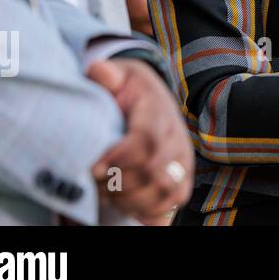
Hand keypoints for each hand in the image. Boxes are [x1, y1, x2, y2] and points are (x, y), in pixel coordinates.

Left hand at [87, 58, 193, 224]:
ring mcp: (182, 158)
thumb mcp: (118, 74)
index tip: (95, 167)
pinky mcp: (183, 176)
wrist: (152, 98)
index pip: (146, 141)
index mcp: (158, 111)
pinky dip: (149, 209)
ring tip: (109, 192)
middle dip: (119, 184)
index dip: (121, 159)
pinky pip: (172, 201)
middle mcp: (176, 136)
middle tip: (95, 182)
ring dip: (131, 199)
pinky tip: (127, 203)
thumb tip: (98, 70)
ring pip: (164, 190)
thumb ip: (106, 73)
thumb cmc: (129, 90)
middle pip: (154, 171)